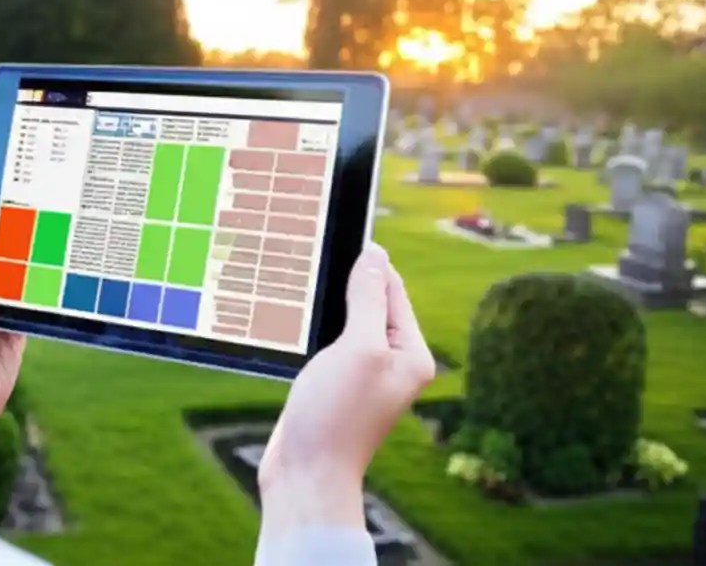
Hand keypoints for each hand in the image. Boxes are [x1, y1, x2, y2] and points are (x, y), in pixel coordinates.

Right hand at [257, 244, 433, 532]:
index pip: (392, 290)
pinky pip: (329, 344)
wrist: (306, 474)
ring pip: (346, 322)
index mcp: (410, 354)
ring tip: (305, 279)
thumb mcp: (357, 348)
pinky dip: (315, 327)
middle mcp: (392, 364)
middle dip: (347, 280)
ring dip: (328, 304)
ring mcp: (363, 376)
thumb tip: (375, 255)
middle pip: (370, 304)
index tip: (341, 231)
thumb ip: (368, 300)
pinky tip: (295, 318)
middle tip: (317, 252)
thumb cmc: (336, 415)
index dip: (368, 261)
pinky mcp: (335, 386)